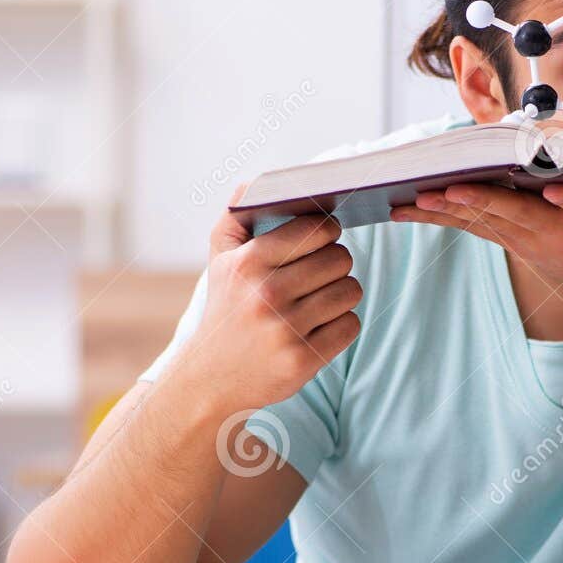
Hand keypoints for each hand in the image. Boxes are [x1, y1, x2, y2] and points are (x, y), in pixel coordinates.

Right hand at [184, 205, 361, 409]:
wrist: (211, 377)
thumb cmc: (225, 309)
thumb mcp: (220, 262)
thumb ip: (235, 219)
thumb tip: (251, 185)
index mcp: (248, 264)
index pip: (315, 230)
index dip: (327, 232)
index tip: (322, 239)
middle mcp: (267, 294)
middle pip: (339, 258)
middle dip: (335, 263)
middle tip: (321, 273)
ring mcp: (286, 330)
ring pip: (350, 290)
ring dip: (342, 293)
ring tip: (321, 299)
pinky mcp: (303, 360)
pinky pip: (351, 325)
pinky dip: (342, 323)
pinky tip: (321, 325)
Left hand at [392, 181, 562, 307]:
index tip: (554, 188)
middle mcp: (555, 232)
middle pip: (514, 213)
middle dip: (480, 202)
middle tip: (445, 189)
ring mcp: (528, 238)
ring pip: (481, 219)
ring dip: (443, 210)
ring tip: (406, 197)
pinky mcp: (511, 238)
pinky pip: (468, 224)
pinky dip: (437, 215)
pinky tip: (401, 206)